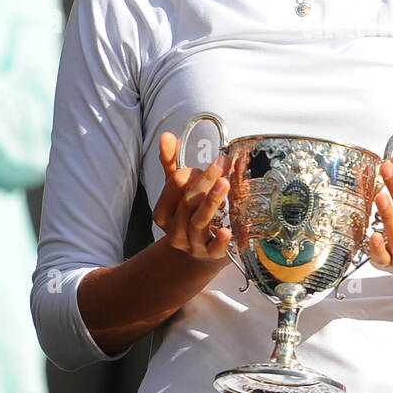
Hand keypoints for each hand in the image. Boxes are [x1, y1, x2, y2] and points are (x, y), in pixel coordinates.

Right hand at [151, 131, 231, 262]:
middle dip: (205, 181)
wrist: (203, 252)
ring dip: (211, 202)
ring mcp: (193, 245)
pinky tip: (228, 230)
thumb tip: (166, 136)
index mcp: (164, 214)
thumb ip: (171, 163)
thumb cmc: (190, 213)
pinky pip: (215, 250)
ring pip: (198, 222)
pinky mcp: (212, 256)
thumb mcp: (179, 189)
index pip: (173, 187)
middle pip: (187, 202)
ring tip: (225, 184)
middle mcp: (175, 231)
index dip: (189, 174)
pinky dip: (221, 241)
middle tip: (222, 163)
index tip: (209, 165)